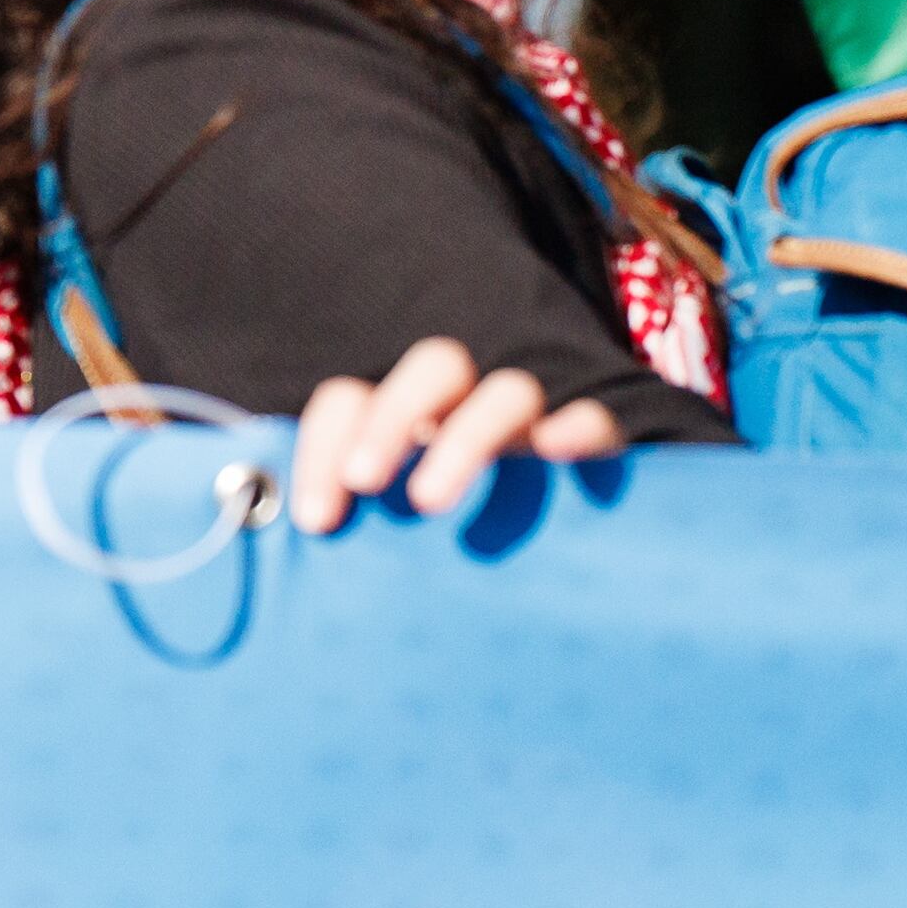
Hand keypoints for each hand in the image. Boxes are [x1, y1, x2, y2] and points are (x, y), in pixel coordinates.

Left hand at [284, 335, 625, 533]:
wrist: (590, 538)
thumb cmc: (468, 534)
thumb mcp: (408, 521)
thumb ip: (364, 516)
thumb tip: (301, 535)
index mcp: (414, 410)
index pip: (355, 397)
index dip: (323, 448)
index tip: (317, 522)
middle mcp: (475, 399)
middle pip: (433, 369)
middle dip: (390, 421)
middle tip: (364, 481)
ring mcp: (542, 413)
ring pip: (506, 393)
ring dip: (464, 439)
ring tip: (429, 500)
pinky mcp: (605, 435)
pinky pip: (596, 416)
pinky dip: (577, 426)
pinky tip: (555, 451)